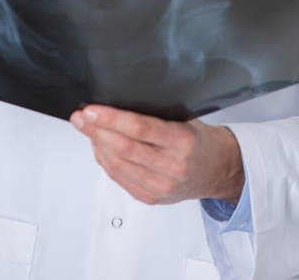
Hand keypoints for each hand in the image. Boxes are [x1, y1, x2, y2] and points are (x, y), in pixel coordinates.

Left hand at [70, 105, 244, 205]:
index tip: (92, 110)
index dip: (111, 119)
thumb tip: (119, 100)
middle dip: (97, 130)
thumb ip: (158, 112)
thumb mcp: (186, 118)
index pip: (140, 128)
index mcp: (182, 141)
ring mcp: (160, 186)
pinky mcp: (151, 197)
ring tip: (86, 129)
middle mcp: (171, 166)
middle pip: (124, 148)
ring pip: (117, 165)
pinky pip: (120, 178)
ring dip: (97, 145)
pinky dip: (105, 161)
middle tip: (81, 117)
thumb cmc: (200, 140)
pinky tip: (99, 147)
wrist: (218, 170)